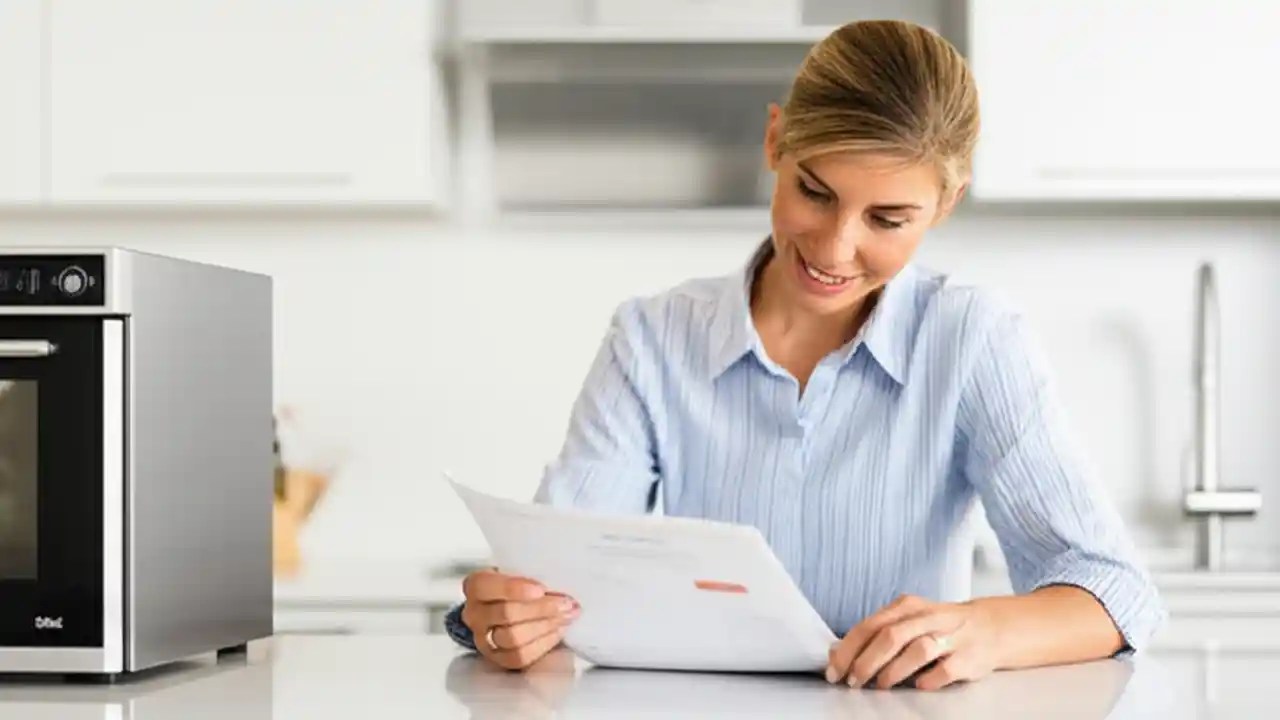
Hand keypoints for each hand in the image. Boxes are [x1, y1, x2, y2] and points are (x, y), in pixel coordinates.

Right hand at [461, 569, 579, 670]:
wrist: (511, 610)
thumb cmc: (518, 587)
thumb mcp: (519, 572)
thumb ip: (531, 574)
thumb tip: (558, 580)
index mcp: (476, 586)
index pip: (486, 587)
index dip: (513, 589)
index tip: (541, 589)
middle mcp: (475, 614)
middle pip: (506, 614)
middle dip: (541, 609)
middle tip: (565, 603)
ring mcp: (484, 640)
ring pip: (514, 637)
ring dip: (546, 625)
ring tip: (567, 615)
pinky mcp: (499, 659)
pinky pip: (521, 656)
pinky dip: (544, 642)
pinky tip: (558, 629)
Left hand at [827, 594, 1002, 690]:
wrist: (991, 627)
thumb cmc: (939, 627)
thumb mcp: (906, 621)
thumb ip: (874, 634)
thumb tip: (836, 653)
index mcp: (907, 606)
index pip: (870, 625)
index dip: (848, 649)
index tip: (834, 670)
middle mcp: (928, 617)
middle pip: (890, 636)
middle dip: (866, 661)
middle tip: (852, 682)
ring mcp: (950, 636)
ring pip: (918, 649)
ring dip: (893, 670)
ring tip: (880, 685)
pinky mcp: (969, 657)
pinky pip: (946, 669)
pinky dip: (929, 679)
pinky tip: (918, 686)